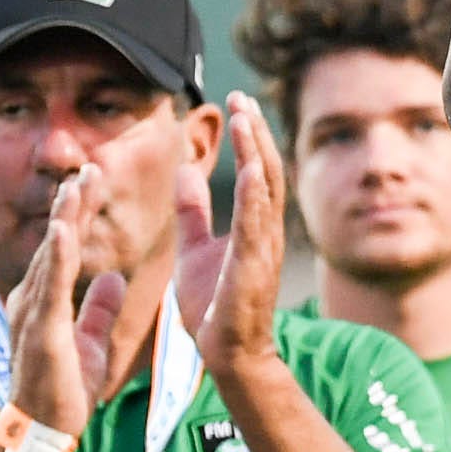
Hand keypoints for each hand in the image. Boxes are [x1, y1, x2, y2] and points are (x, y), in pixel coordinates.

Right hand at [6, 166, 124, 438]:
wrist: (42, 435)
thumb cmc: (62, 393)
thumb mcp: (90, 343)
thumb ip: (98, 310)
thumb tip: (113, 279)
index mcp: (45, 301)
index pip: (66, 247)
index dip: (79, 214)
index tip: (93, 180)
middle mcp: (34, 300)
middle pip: (57, 241)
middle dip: (73, 203)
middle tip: (89, 166)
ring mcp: (34, 313)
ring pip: (52, 254)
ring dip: (66, 218)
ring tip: (79, 183)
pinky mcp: (41, 331)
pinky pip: (51, 288)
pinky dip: (58, 256)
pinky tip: (65, 230)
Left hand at [174, 95, 283, 378]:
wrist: (225, 353)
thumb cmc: (213, 306)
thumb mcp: (194, 248)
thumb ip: (192, 211)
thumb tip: (184, 171)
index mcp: (253, 226)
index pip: (254, 170)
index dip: (247, 137)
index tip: (236, 103)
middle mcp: (266, 231)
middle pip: (265, 170)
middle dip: (254, 132)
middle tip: (242, 97)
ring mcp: (264, 247)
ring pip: (264, 189)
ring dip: (256, 151)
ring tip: (246, 118)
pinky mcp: (252, 266)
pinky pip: (256, 224)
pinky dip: (254, 194)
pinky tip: (249, 168)